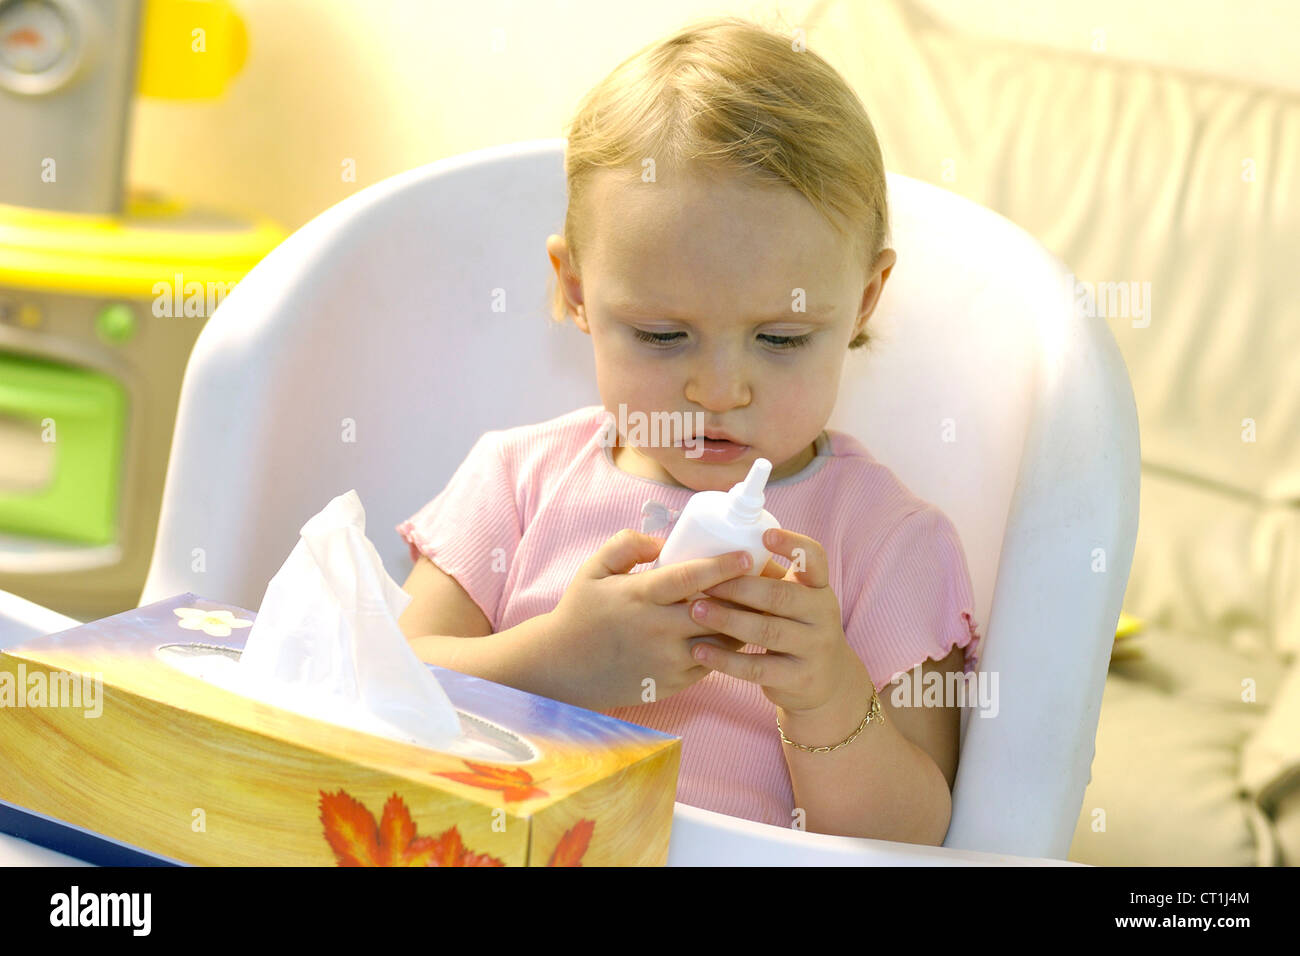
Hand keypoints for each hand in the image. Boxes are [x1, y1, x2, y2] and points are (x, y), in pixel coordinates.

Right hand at [543, 529, 757, 710]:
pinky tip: (734, 634)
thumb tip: (663, 541)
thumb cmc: (580, 614)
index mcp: (641, 596)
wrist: (561, 669)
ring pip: (721, 641)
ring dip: (740, 624)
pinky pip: (712, 664)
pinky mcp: (673, 682)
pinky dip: (725, 649)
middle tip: (764, 581)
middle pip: (716, 611)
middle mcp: (658, 629)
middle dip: (744, 595)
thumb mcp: (593, 570)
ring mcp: (667, 659)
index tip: (746, 556)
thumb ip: (625, 545)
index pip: (691, 578)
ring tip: (755, 607)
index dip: (723, 566)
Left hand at [686, 528, 860, 715]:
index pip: (814, 558)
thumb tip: (716, 552)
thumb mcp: (793, 601)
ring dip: (727, 620)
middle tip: (705, 584)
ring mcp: (814, 647)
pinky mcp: (799, 678)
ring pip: (766, 631)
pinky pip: (757, 667)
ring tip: (694, 611)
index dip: (792, 545)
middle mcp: (823, 614)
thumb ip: (767, 580)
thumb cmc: (795, 627)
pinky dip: (725, 659)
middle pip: (780, 595)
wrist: (826, 681)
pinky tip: (699, 650)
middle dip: (739, 588)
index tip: (765, 535)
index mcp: (819, 588)